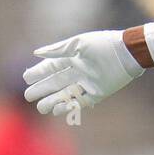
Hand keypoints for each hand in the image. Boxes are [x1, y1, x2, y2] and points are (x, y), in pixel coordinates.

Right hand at [23, 30, 143, 116]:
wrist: (127, 54)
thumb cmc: (103, 45)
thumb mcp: (78, 44)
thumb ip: (58, 50)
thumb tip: (36, 53)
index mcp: (72, 58)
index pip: (50, 67)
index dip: (38, 73)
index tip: (26, 78)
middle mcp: (78, 71)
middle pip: (55, 83)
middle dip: (41, 89)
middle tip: (28, 96)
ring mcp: (86, 83)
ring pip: (65, 95)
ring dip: (52, 101)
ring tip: (40, 108)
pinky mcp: (97, 93)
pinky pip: (79, 102)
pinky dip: (68, 106)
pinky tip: (57, 109)